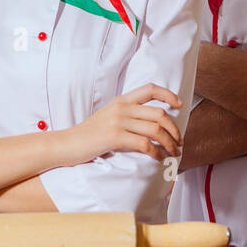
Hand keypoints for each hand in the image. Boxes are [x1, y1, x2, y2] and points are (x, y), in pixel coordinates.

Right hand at [66, 83, 183, 162]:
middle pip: (159, 113)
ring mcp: (118, 121)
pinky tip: (159, 158)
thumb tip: (150, 123)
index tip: (179, 105)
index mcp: (121, 100)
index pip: (150, 88)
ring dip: (169, 143)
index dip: (168, 95)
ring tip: (173, 153)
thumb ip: (127, 115)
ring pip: (155, 129)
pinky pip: (144, 143)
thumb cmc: (89, 135)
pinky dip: (156, 152)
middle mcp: (122, 107)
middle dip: (174, 129)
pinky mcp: (115, 137)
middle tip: (179, 142)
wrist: (67, 144)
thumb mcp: (108, 117)